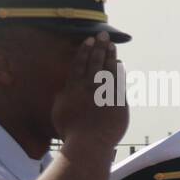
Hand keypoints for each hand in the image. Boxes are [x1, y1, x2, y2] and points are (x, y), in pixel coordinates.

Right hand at [52, 32, 128, 147]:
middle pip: (95, 62)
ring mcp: (105, 94)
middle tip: (103, 35)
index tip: (89, 40)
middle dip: (99, 47)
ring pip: (108, 70)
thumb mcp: (59, 111)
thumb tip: (63, 89)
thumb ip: (62, 97)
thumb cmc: (71, 132)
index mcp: (73, 88)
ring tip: (112, 46)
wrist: (89, 144)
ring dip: (110, 56)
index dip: (84, 50)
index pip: (79, 63)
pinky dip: (119, 73)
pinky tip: (120, 66)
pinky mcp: (117, 102)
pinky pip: (119, 83)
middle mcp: (89, 87)